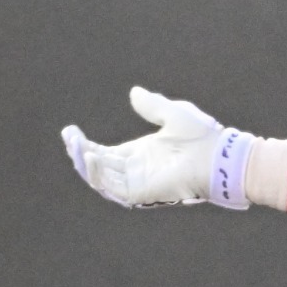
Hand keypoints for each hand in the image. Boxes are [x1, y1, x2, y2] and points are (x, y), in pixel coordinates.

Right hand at [62, 87, 222, 207]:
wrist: (217, 156)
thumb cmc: (201, 137)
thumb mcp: (172, 114)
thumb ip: (152, 105)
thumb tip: (134, 92)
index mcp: (140, 153)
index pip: (104, 152)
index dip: (85, 144)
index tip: (70, 131)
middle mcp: (135, 169)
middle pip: (97, 165)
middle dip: (79, 152)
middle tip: (68, 136)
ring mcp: (137, 183)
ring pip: (100, 177)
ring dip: (85, 162)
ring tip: (75, 144)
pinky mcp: (141, 193)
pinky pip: (111, 188)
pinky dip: (98, 174)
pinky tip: (91, 155)